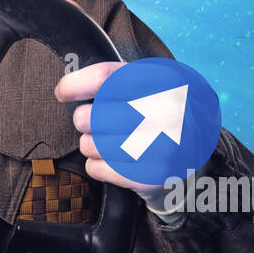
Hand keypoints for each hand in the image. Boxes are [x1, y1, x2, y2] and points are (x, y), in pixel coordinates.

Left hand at [54, 59, 174, 209]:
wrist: (191, 147)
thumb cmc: (154, 110)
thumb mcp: (140, 83)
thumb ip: (105, 79)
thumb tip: (63, 89)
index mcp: (162, 80)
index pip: (103, 78)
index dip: (74, 85)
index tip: (62, 93)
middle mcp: (168, 109)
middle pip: (92, 116)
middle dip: (84, 121)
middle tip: (93, 122)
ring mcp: (164, 144)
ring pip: (92, 145)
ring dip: (90, 145)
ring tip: (105, 142)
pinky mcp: (154, 175)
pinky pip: (98, 169)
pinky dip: (97, 165)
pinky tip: (112, 159)